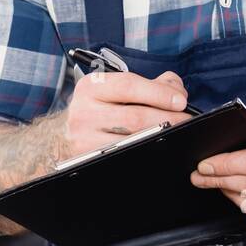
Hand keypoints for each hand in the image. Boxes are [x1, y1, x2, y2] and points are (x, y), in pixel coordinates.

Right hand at [60, 70, 190, 161]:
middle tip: (187, 121)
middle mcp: (84, 112)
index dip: (159, 93)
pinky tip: (159, 150)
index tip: (181, 101)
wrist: (58, 137)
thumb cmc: (96, 109)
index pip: (129, 86)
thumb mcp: (113, 89)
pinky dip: (146, 154)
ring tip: (178, 135)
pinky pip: (125, 159)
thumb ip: (149, 84)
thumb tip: (176, 90)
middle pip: (135, 117)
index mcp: (92, 87)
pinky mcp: (90, 161)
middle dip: (168, 119)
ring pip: (133, 141)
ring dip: (160, 138)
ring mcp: (85, 140)